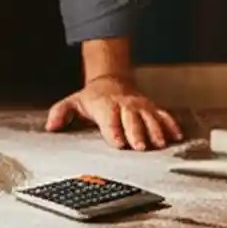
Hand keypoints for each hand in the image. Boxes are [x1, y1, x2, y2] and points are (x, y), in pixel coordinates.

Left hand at [45, 75, 182, 150]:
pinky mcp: (152, 108)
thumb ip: (60, 113)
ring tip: (160, 143)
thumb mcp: (73, 102)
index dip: (113, 131)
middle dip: (136, 133)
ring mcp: (140, 106)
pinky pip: (163, 115)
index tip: (118, 142)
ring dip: (155, 131)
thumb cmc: (93, 97)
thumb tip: (50, 126)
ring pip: (149, 117)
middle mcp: (124, 105)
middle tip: (140, 146)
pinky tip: (176, 135)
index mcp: (105, 105)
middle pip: (131, 119)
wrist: (111, 80)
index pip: (109, 119)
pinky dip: (171, 124)